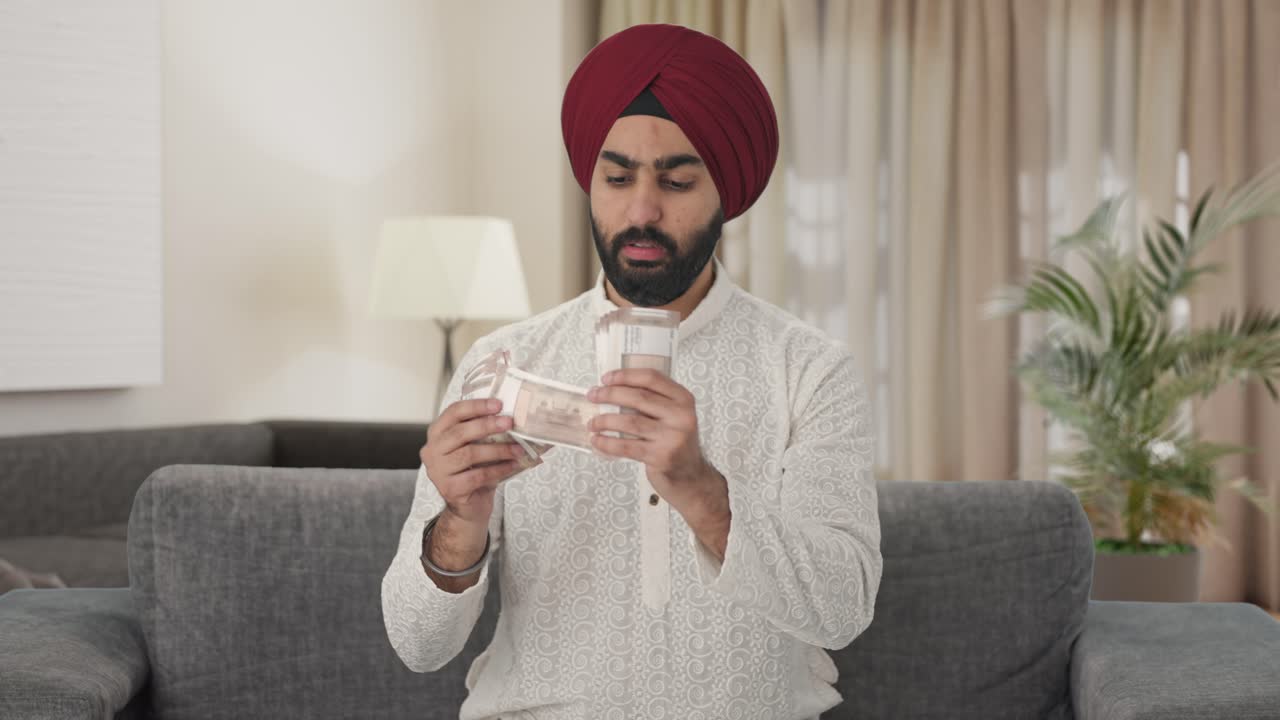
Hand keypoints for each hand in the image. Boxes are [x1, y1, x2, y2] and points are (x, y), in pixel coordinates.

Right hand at [421, 398, 537, 525]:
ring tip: (518, 449)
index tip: (498, 404)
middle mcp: (432, 450)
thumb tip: (511, 416)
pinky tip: (513, 465)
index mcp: (437, 433)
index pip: (453, 412)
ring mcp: (437, 471)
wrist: (468, 505)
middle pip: (460, 432)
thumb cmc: (473, 470)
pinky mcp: (449, 489)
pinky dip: (499, 470)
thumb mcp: (475, 446)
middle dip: (487, 425)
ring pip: (469, 454)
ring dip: (498, 450)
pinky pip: (477, 475)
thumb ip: (483, 431)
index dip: (476, 406)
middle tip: (509, 422)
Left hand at [586, 369, 721, 514]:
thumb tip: (613, 390)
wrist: (690, 477)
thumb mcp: (674, 417)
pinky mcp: (660, 457)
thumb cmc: (675, 443)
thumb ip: (654, 402)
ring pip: (630, 422)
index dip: (625, 375)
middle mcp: (681, 416)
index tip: (606, 378)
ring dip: (605, 420)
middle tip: (592, 395)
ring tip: (592, 423)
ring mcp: (672, 437)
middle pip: (638, 397)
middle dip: (609, 394)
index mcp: (684, 399)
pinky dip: (607, 443)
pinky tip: (597, 440)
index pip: (652, 378)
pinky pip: (626, 446)